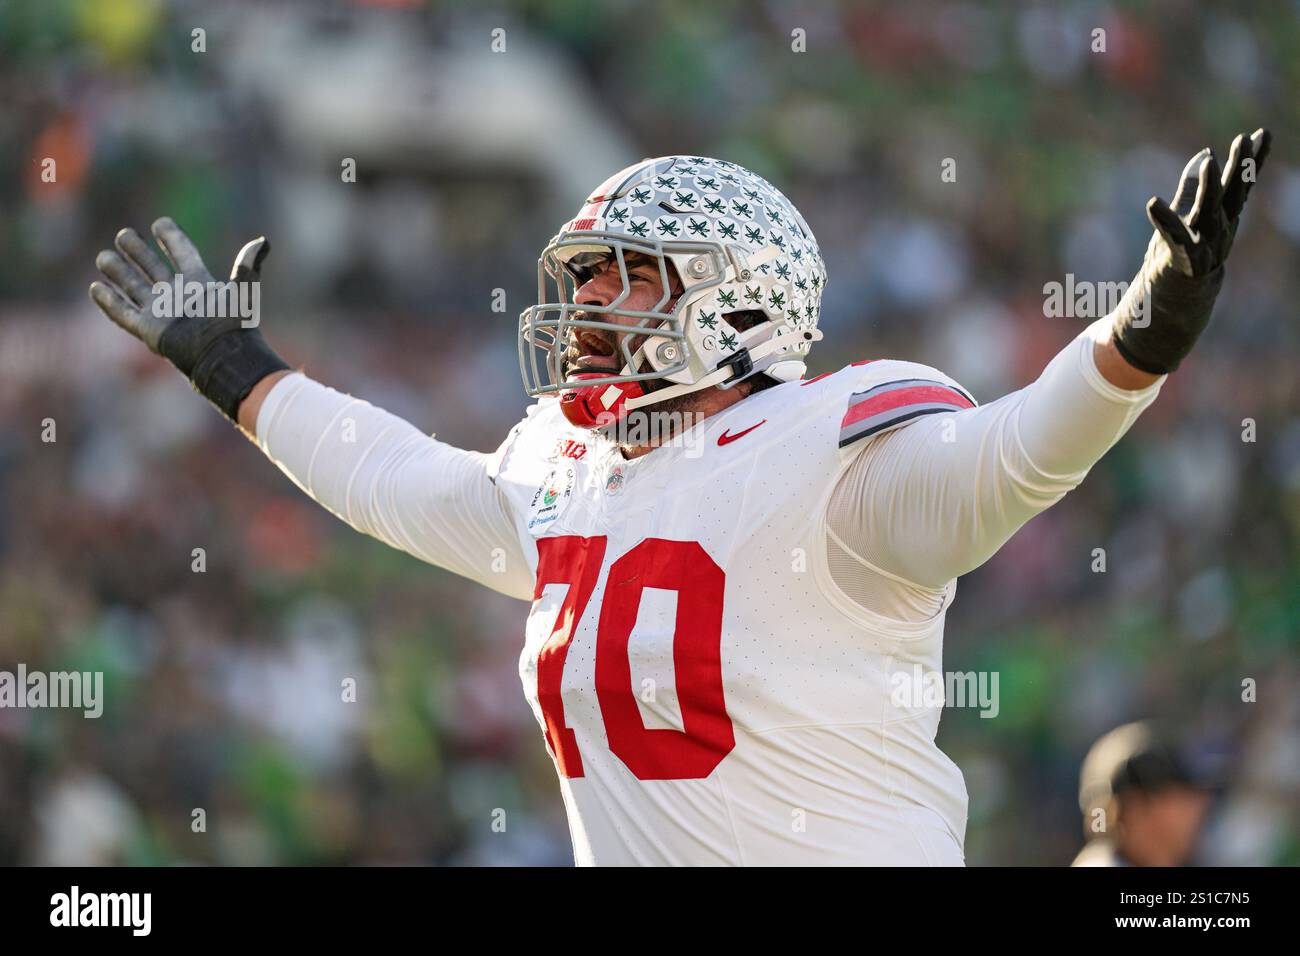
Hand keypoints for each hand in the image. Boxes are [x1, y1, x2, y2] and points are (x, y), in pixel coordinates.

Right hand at [89, 217, 288, 419]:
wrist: (223, 357)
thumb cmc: (235, 327)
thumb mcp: (242, 292)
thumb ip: (248, 265)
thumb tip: (263, 241)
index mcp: (199, 283)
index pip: (182, 254)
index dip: (172, 238)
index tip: (160, 223)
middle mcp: (178, 296)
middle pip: (153, 268)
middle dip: (138, 252)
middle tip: (124, 234)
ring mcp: (161, 312)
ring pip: (134, 287)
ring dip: (118, 272)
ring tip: (104, 256)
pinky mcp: (149, 329)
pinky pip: (124, 313)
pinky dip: (109, 302)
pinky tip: (96, 288)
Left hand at [1110, 128, 1271, 374]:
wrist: (1169, 314)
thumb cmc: (1175, 263)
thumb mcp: (1185, 220)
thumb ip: (1192, 188)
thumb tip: (1205, 153)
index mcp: (1221, 223)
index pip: (1240, 187)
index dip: (1251, 162)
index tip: (1261, 133)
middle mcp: (1217, 235)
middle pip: (1232, 197)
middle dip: (1239, 169)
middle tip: (1245, 140)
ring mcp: (1202, 251)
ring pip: (1209, 215)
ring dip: (1209, 189)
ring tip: (1210, 160)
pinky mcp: (1180, 266)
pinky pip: (1173, 241)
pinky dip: (1164, 222)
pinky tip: (1153, 202)